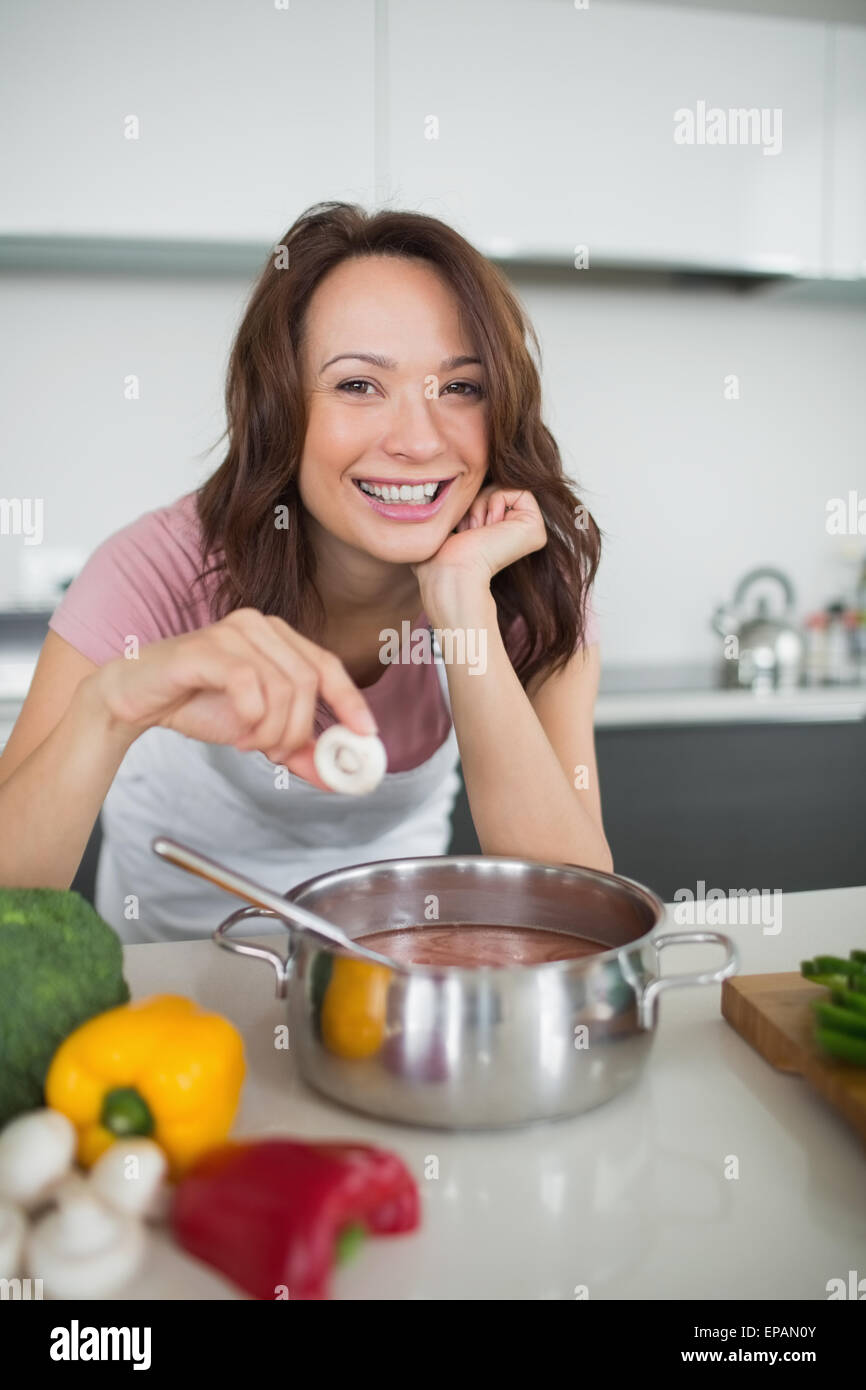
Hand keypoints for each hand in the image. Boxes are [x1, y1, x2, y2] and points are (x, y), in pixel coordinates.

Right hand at [91, 608, 378, 789]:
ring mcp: (234, 631)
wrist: (136, 699)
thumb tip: (336, 775)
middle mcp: (260, 626)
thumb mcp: (257, 731)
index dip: (350, 701)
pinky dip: (249, 719)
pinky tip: (235, 733)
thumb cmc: (195, 703)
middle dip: (299, 731)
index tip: (366, 734)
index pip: (328, 665)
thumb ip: (297, 749)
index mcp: (277, 637)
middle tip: (278, 755)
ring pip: (283, 688)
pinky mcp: (207, 647)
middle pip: (309, 682)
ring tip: (249, 744)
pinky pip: (250, 686)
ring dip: (272, 731)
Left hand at [412, 485, 546, 592]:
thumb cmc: (440, 554)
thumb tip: (447, 479)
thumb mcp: (448, 519)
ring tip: (477, 532)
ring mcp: (529, 531)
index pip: (483, 491)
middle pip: (494, 485)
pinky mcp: (536, 528)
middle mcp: (517, 533)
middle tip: (469, 530)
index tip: (460, 529)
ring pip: (504, 486)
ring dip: (481, 504)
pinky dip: (495, 501)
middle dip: (474, 501)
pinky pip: (518, 490)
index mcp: (500, 533)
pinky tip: (489, 529)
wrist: (450, 571)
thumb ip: (457, 502)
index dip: (467, 502)